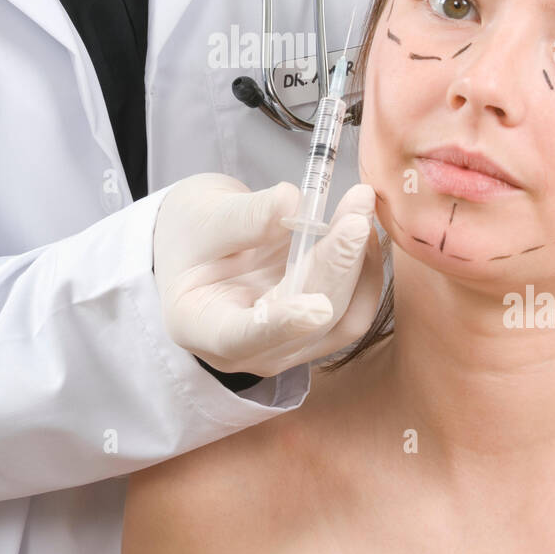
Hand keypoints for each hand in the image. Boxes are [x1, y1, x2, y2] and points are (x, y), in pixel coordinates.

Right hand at [153, 173, 382, 377]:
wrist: (201, 243)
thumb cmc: (191, 233)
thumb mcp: (204, 217)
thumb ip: (246, 216)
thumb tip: (294, 204)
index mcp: (200, 325)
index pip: (243, 337)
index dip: (282, 325)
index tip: (317, 308)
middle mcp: (247, 350)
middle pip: (306, 324)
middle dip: (336, 266)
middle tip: (355, 215)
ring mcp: (286, 345)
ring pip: (340, 321)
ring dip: (358, 266)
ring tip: (360, 208)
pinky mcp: (315, 333)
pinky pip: (353, 311)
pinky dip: (363, 271)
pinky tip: (362, 231)